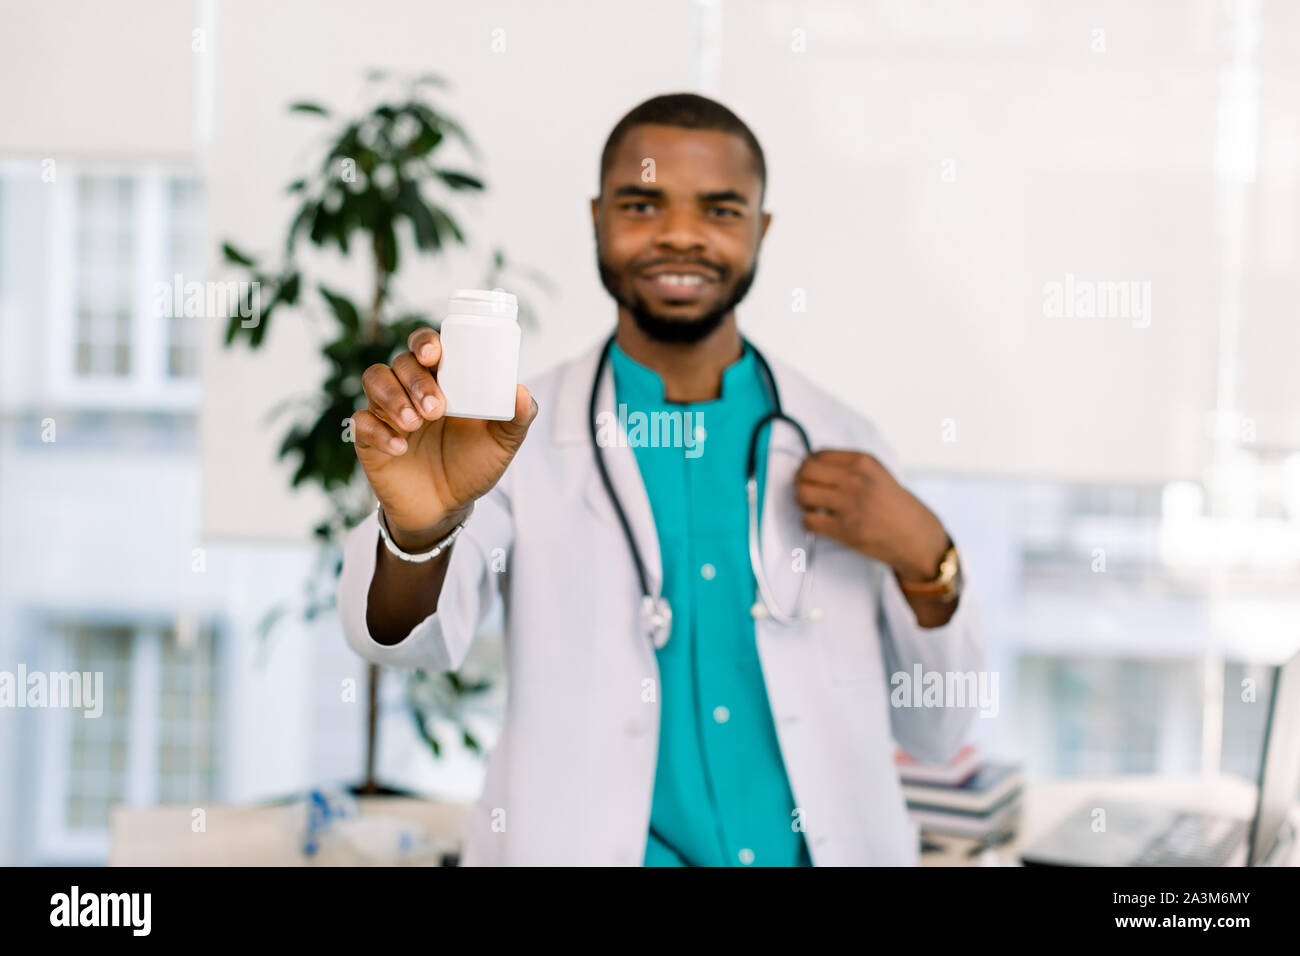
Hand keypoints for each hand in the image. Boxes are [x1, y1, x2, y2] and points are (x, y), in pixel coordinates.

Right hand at [352, 327, 538, 549]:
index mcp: (443, 381)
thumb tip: (522, 393)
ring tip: (415, 424)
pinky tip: (400, 448)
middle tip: (436, 409)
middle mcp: (411, 389)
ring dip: (393, 398)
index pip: (427, 346)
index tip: (433, 354)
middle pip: (401, 362)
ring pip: (375, 380)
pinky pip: (360, 422)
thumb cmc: (472, 466)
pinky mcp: (369, 438)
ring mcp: (387, 412)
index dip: (425, 342)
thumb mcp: (501, 444)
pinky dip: (378, 431)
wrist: (446, 508)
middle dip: (416, 380)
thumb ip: (517, 419)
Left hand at [793, 449, 949, 581]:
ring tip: (811, 506)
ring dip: (801, 501)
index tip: (811, 475)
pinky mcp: (845, 529)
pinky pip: (808, 520)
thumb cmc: (896, 506)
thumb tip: (812, 464)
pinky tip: (818, 522)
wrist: (917, 537)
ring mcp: (849, 504)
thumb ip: (849, 467)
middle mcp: (855, 479)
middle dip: (800, 480)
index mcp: (863, 462)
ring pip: (802, 493)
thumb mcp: (878, 474)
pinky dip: (808, 522)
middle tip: (806, 490)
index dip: (808, 465)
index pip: (818, 454)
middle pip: (806, 471)